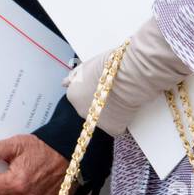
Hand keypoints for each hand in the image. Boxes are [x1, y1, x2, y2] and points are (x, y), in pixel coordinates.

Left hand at [62, 17, 192, 136]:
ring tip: (120, 99)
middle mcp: (81, 111)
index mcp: (73, 94)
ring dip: (109, 112)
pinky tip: (125, 108)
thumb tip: (64, 83)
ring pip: (102, 118)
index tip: (101, 85)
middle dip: (98, 102)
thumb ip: (74, 76)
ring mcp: (96, 122)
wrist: (130, 75)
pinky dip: (120, 120)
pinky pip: (116, 127)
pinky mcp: (113, 129)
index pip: (79, 96)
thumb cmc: (110, 67)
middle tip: (112, 92)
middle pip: (88, 108)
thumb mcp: (87, 65)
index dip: (91, 90)